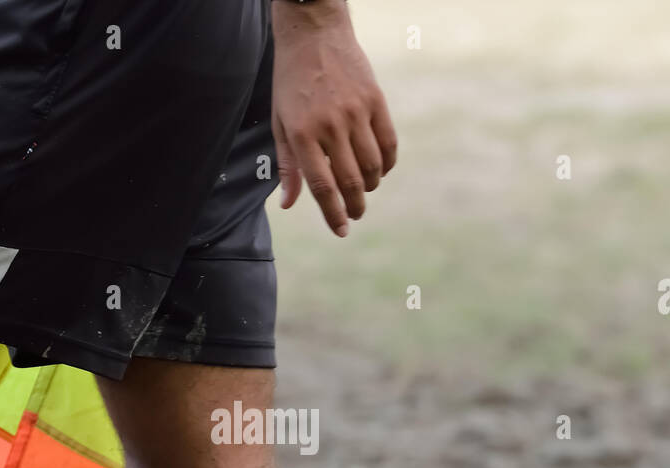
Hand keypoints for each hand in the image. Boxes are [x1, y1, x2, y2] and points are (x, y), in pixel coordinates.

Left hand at [271, 0, 397, 236]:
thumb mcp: (280, 123)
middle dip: (355, 206)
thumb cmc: (291, 82)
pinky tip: (379, 169)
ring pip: (373, 165)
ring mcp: (355, 112)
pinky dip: (387, 163)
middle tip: (354, 215)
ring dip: (370, 186)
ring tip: (363, 190)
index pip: (322, 187)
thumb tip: (289, 203)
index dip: (333, 214)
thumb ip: (287, 165)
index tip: (341, 230)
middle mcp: (330, 126)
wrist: (313, 34)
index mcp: (302, 134)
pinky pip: (389, 143)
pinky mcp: (375, 100)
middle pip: (351, 181)